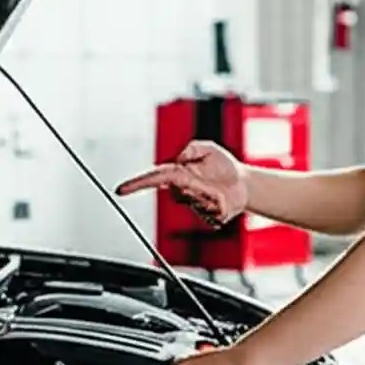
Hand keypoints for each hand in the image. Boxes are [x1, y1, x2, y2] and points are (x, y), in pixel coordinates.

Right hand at [116, 141, 248, 226]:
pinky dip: (218, 208)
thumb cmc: (224, 165)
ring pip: (194, 204)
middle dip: (193, 189)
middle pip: (177, 194)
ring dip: (208, 197)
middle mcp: (183, 190)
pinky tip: (223, 201)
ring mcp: (193, 204)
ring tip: (219, 190)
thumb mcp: (210, 148)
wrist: (244, 183)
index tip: (121, 189)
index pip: (153, 179)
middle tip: (209, 183)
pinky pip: (208, 215)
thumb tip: (180, 158)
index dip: (136, 184)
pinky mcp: (206, 216)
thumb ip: (193, 148)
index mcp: (179, 174)